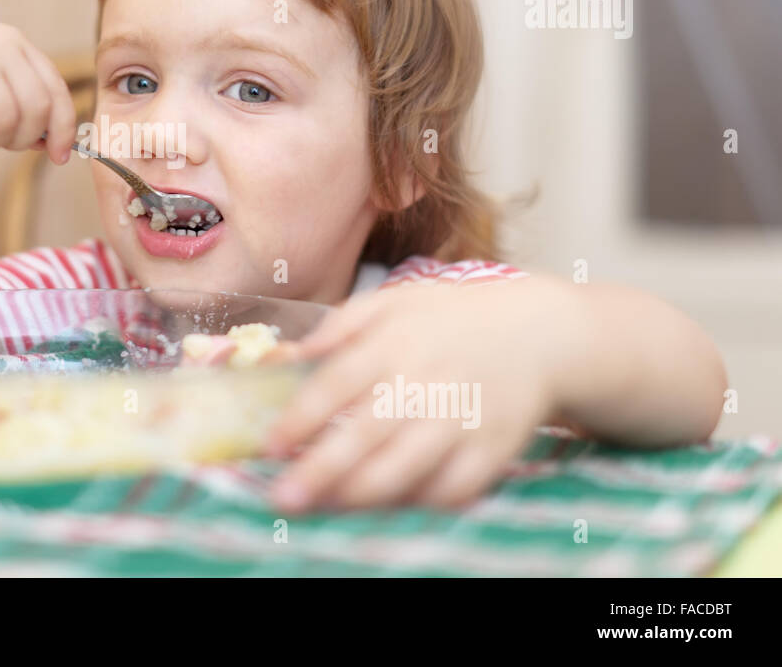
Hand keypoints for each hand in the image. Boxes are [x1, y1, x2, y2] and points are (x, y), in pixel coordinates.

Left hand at [262, 280, 562, 511]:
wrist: (538, 333)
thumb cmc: (450, 318)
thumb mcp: (394, 300)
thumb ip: (340, 324)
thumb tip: (289, 355)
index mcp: (394, 342)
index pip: (337, 383)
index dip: (301, 418)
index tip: (270, 447)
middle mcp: (426, 382)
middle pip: (365, 435)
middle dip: (320, 471)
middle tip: (283, 498)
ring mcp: (463, 419)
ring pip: (406, 470)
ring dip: (361, 495)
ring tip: (326, 507)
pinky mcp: (494, 449)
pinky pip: (451, 490)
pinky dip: (417, 504)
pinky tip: (386, 506)